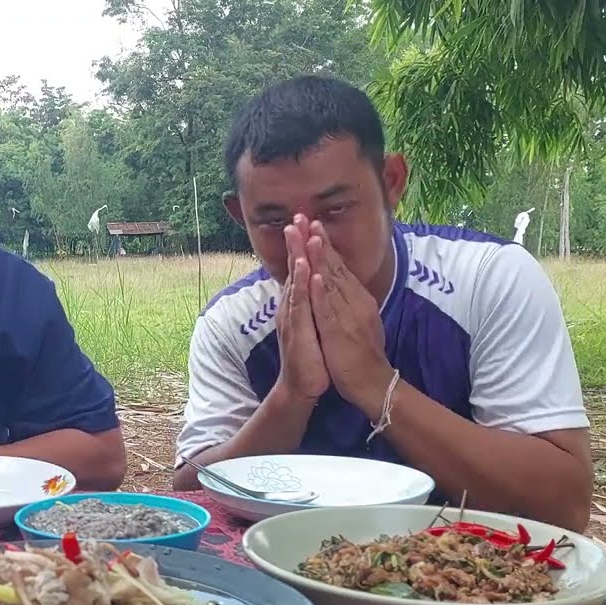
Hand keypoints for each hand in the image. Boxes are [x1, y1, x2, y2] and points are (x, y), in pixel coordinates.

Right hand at [274, 216, 329, 401]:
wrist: (301, 386)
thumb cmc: (311, 356)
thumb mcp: (313, 324)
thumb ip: (312, 303)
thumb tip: (314, 285)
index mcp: (298, 304)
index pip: (300, 270)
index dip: (301, 246)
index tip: (304, 221)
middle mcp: (291, 308)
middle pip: (294, 271)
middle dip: (296, 243)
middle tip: (296, 218)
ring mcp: (292, 319)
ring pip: (295, 284)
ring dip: (297, 259)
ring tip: (298, 235)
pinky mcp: (296, 333)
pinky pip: (300, 306)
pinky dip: (302, 288)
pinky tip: (304, 272)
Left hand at [305, 221, 394, 413]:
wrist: (373, 382)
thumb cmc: (362, 353)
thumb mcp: (357, 320)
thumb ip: (348, 301)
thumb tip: (339, 284)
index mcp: (356, 299)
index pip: (338, 267)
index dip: (325, 246)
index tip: (313, 225)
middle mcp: (355, 302)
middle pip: (335, 267)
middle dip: (320, 242)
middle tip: (307, 218)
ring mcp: (349, 316)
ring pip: (333, 282)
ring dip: (322, 259)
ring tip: (312, 236)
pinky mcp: (341, 332)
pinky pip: (330, 309)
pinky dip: (323, 292)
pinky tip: (316, 276)